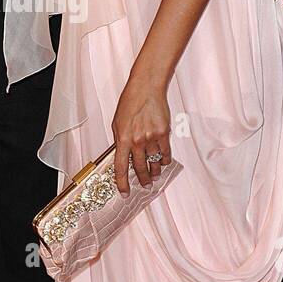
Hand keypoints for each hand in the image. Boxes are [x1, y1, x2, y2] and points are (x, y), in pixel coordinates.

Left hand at [111, 70, 171, 194]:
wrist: (146, 89)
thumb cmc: (130, 103)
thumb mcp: (117, 122)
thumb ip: (120, 140)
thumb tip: (122, 155)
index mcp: (122, 139)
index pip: (120, 167)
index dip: (122, 182)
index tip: (125, 192)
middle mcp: (136, 141)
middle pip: (139, 167)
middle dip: (142, 179)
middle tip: (145, 184)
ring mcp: (151, 138)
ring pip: (154, 162)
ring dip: (155, 171)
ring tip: (155, 175)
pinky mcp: (163, 133)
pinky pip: (165, 152)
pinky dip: (165, 159)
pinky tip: (164, 162)